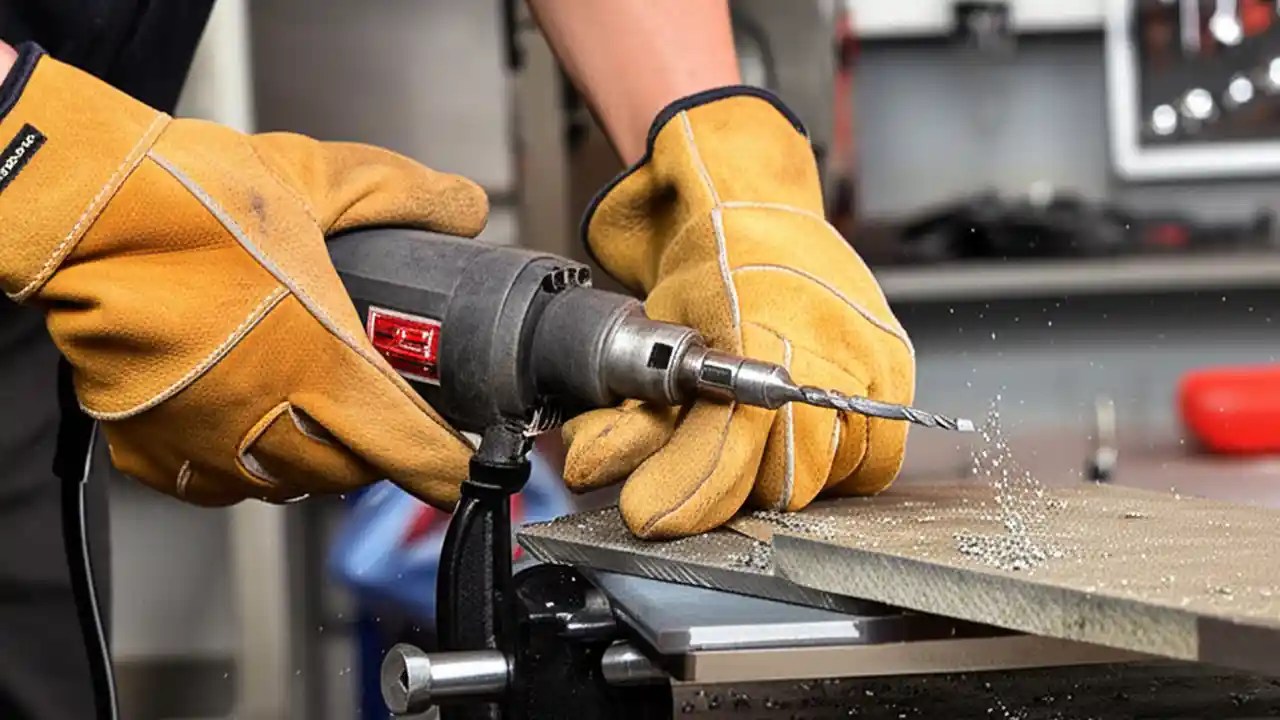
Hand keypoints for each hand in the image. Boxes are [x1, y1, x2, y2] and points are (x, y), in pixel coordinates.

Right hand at [0, 44, 485, 506]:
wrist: (79, 212)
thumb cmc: (190, 199)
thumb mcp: (319, 180)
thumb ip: (402, 194)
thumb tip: (464, 206)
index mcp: (321, 360)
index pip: (406, 444)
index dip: (443, 469)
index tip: (465, 473)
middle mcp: (266, 415)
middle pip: (348, 472)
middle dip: (379, 454)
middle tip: (387, 420)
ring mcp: (204, 440)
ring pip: (284, 486)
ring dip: (317, 465)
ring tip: (324, 424)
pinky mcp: (148, 445)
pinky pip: (210, 487)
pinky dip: (242, 472)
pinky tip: (249, 437)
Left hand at [562, 88, 914, 537]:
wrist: (757, 211)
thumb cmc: (708, 268)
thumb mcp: (653, 341)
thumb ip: (632, 419)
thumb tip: (597, 472)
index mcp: (756, 331)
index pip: (731, 449)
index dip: (690, 490)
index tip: (651, 511)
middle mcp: (828, 347)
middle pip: (787, 480)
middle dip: (739, 485)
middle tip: (711, 459)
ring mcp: (871, 357)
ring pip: (832, 478)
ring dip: (787, 475)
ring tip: (758, 438)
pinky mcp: (897, 367)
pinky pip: (876, 460)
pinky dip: (840, 467)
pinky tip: (804, 441)